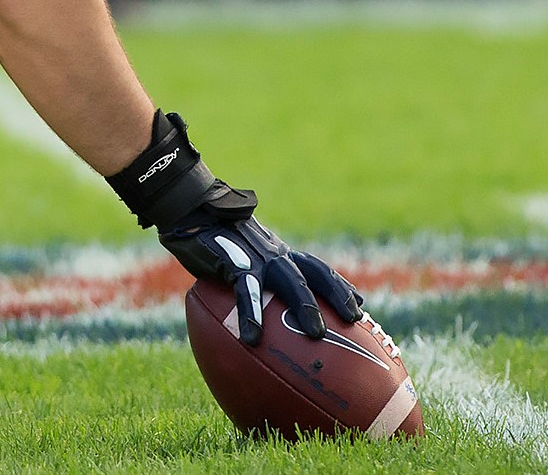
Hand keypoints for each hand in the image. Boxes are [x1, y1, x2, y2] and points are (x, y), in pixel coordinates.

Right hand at [162, 196, 364, 344]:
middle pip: (314, 273)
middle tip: (354, 321)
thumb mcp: (237, 259)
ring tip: (316, 335)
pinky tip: (251, 337)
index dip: (338, 287)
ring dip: (305, 306)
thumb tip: (255, 319)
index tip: (359, 308)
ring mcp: (256, 256)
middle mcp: (274, 253)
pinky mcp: (233, 260)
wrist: (188, 209)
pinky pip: (246, 290)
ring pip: (289, 280)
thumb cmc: (210, 239)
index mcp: (278, 253)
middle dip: (336, 296)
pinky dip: (251, 314)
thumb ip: (249, 281)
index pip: (316, 268)